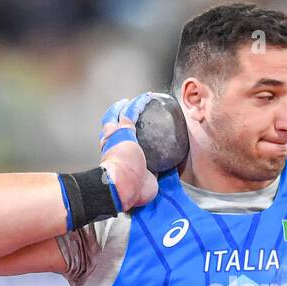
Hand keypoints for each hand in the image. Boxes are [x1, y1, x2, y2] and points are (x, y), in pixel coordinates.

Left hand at [98, 94, 159, 209]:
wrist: (128, 187)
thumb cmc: (122, 160)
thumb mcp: (122, 134)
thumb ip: (126, 122)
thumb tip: (130, 110)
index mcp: (113, 136)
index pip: (118, 116)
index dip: (127, 106)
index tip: (140, 98)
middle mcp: (123, 146)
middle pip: (128, 129)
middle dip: (136, 119)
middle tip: (150, 111)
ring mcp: (135, 158)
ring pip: (143, 144)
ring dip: (151, 137)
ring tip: (162, 127)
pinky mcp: (148, 170)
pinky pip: (158, 160)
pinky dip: (165, 154)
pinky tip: (173, 148)